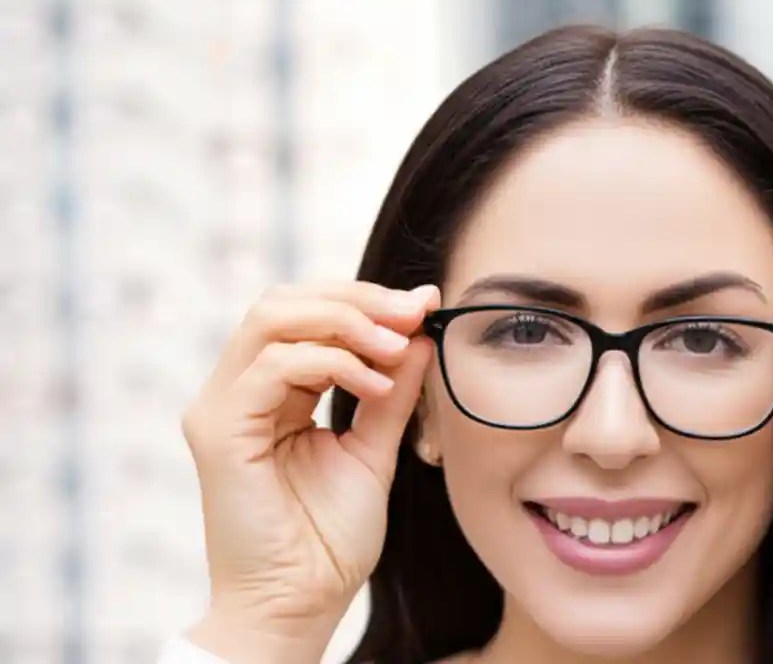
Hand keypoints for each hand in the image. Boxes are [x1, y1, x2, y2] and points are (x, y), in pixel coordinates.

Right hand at [182, 280, 438, 662]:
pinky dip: (332, 362)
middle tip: (413, 312)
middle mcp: (237, 390)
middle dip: (357, 298)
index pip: (305, 312)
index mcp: (269, 391)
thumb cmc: (329, 539)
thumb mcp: (374, 448)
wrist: (302, 604)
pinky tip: (374, 386)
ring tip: (396, 349)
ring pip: (272, 318)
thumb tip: (419, 333)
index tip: (423, 305)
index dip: (364, 300)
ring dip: (346, 322)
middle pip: (283, 300)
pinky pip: (272, 365)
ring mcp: (221, 407)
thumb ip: (392, 391)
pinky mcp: (219, 431)